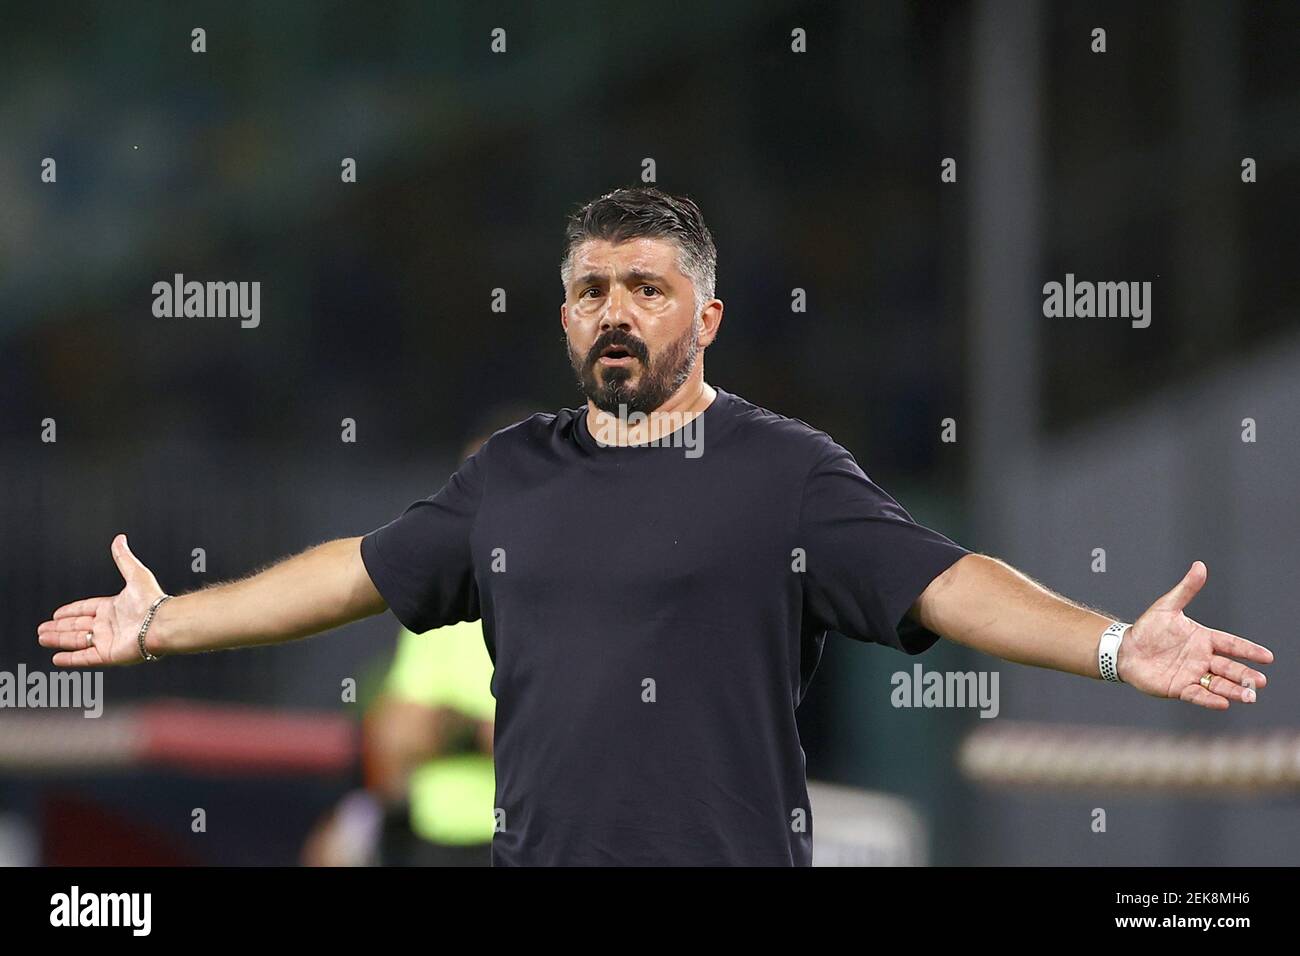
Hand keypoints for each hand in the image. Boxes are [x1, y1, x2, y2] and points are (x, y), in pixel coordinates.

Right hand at [37, 533, 164, 666]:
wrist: (161, 622)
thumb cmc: (152, 600)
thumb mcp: (135, 574)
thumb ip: (124, 558)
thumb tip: (120, 539)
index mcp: (113, 608)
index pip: (86, 609)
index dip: (70, 611)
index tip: (56, 614)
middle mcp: (109, 625)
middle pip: (77, 626)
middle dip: (59, 627)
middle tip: (42, 629)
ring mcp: (108, 640)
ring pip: (77, 640)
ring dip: (59, 640)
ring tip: (43, 638)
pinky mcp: (108, 654)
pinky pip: (84, 658)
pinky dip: (70, 659)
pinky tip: (56, 658)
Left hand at [1118, 561, 1272, 708]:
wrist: (1125, 649)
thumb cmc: (1148, 628)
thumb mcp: (1167, 606)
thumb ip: (1186, 589)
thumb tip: (1200, 565)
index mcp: (1204, 639)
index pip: (1231, 644)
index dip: (1248, 651)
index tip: (1267, 657)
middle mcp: (1202, 658)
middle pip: (1229, 668)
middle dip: (1245, 675)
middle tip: (1260, 682)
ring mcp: (1193, 674)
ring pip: (1219, 684)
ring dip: (1235, 690)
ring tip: (1250, 696)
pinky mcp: (1180, 688)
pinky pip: (1198, 695)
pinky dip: (1210, 699)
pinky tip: (1223, 703)